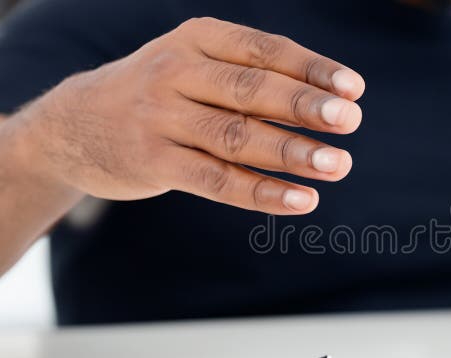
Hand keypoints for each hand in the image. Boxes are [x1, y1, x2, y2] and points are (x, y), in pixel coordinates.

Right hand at [15, 17, 363, 214]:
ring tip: (338, 165)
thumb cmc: (160, 94)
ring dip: (292, 152)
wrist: (73, 125)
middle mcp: (175, 71)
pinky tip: (301, 200)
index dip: (312, 68)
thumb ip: (251, 76)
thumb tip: (329, 101)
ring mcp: (160, 118)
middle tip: (350, 121)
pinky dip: (262, 192)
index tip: (353, 89)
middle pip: (251, 89)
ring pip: (236, 136)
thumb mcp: (196, 65)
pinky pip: (216, 181)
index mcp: (196, 39)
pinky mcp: (152, 162)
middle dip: (305, 105)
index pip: (264, 49)